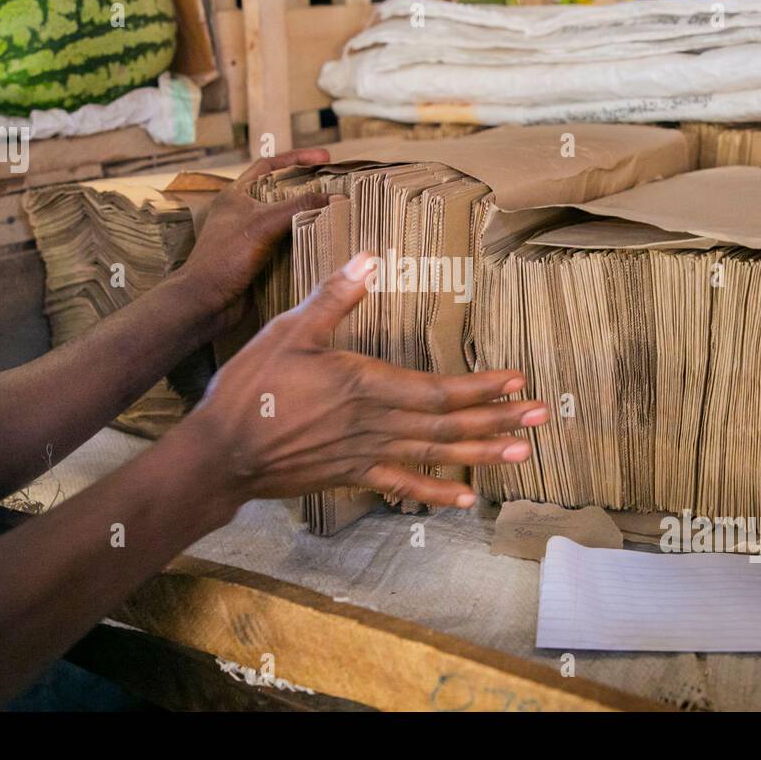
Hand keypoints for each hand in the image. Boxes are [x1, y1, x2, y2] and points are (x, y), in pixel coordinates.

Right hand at [171, 252, 549, 509]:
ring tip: (522, 452)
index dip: (481, 386)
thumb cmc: (251, 388)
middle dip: (497, 418)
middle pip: (448, 423)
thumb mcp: (288, 330)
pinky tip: (466, 499)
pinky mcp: (351, 475)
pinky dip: (436, 492)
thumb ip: (333, 298)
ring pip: (435, 453)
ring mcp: (366, 453)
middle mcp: (375, 423)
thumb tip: (371, 260)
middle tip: (539, 416)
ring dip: (481, 452)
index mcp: (364, 384)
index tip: (517, 379)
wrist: (221, 453)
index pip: (437, 389)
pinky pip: (402, 485)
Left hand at [181, 148, 330, 314]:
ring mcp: (251, 238)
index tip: (325, 158)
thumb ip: (298, 207)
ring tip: (337, 213)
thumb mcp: (264, 225)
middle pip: (282, 193)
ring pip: (287, 220)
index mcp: (237, 195)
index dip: (297, 158)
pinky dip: (306, 242)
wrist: (206, 303)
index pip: (269, 166)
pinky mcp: (260, 261)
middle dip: (309, 189)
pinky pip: (288, 245)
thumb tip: (334, 196)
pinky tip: (326, 244)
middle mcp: (244, 214)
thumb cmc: (224, 259)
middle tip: (337, 188)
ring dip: (309, 217)